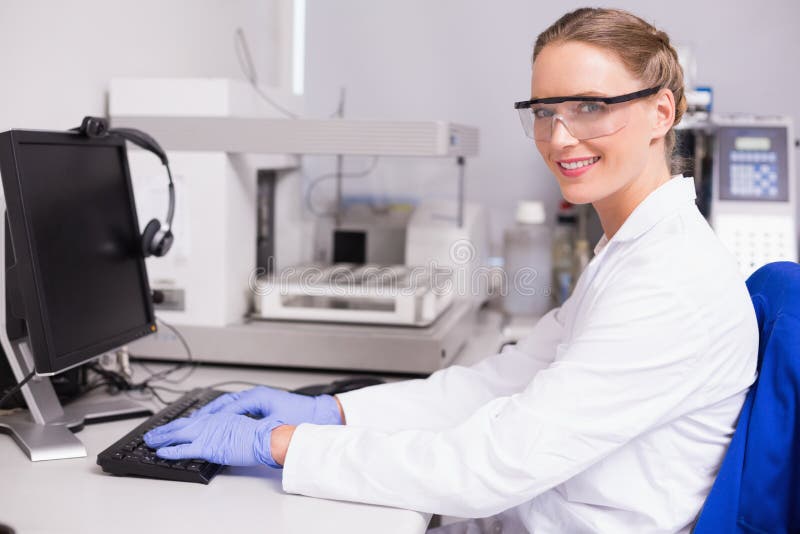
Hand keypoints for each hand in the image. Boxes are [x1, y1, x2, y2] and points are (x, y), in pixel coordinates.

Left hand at [143, 413, 283, 466]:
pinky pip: (184, 450)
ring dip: (163, 438)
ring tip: (150, 441)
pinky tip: (160, 453)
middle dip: (165, 430)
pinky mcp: (208, 447)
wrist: (268, 437)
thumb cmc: (262, 435)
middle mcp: (212, 422)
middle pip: (182, 425)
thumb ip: (229, 430)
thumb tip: (222, 437)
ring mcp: (209, 434)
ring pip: (179, 435)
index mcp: (220, 417)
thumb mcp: (243, 427)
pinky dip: (171, 451)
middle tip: (153, 434)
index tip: (170, 427)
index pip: (195, 420)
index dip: (180, 424)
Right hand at [187, 386, 341, 425]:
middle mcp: (256, 395)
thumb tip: (239, 433)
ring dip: (215, 412)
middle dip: (208, 412)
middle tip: (191, 421)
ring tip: (200, 420)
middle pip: (225, 403)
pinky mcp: (263, 404)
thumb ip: (257, 427)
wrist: (320, 413)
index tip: (199, 425)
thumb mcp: (276, 423)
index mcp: (258, 396)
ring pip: (230, 404)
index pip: (229, 408)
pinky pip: (238, 408)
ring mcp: (259, 398)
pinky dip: (226, 413)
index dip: (213, 418)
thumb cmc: (302, 415)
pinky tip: (219, 421)